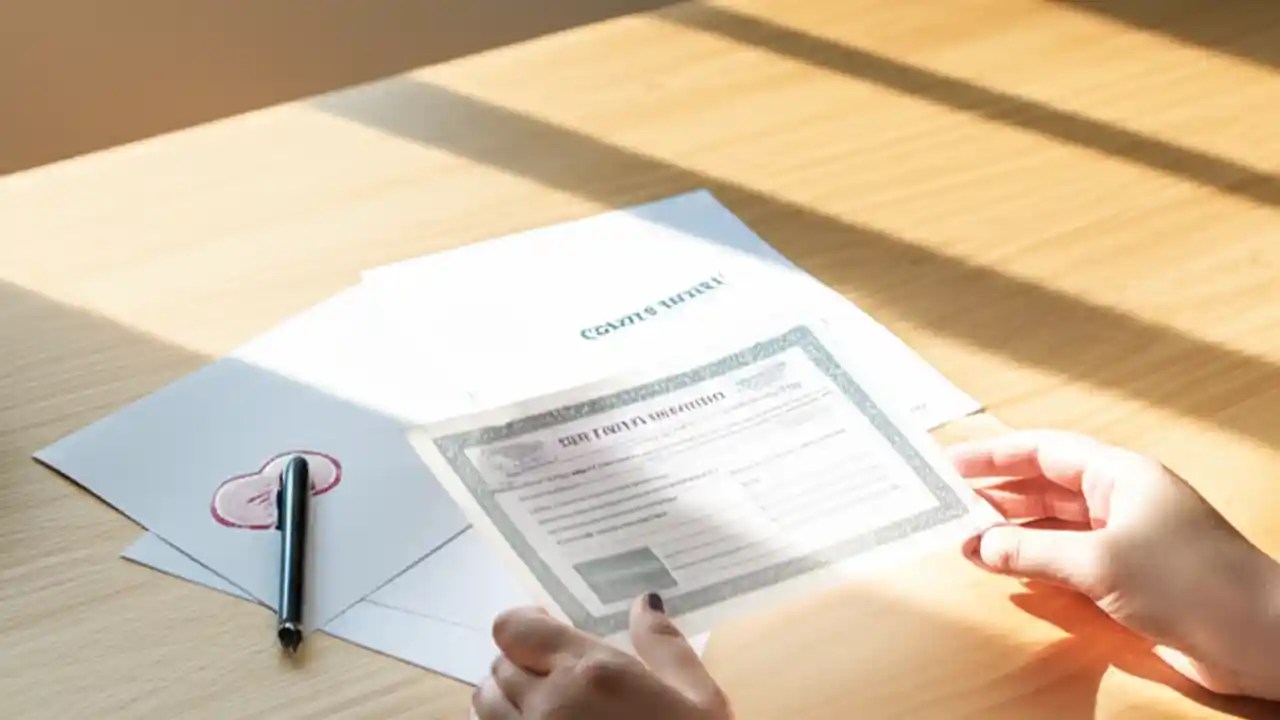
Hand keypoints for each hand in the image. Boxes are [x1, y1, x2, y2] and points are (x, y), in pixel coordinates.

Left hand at [474, 594, 730, 719]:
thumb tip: (643, 602)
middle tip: (555, 676)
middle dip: (521, 664)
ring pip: (484, 707)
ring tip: (542, 709)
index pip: (513, 627)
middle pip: (498, 665)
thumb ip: (665, 646)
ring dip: (505, 701)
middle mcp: (547, 705)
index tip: (546, 632)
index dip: (525, 627)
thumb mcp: (701, 700)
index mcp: (590, 673)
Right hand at [950, 431, 1279, 699]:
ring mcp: (1128, 536)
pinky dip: (1037, 560)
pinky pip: (1070, 557)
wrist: (1259, 637)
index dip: (996, 455)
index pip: (1046, 451)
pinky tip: (1011, 568)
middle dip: (999, 495)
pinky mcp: (1132, 575)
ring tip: (970, 540)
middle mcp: (1122, 499)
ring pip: (1056, 523)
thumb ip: (1033, 552)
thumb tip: (980, 546)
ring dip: (1015, 532)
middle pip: (1047, 485)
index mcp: (1121, 475)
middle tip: (951, 503)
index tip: (952, 463)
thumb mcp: (1099, 563)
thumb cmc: (1191, 582)